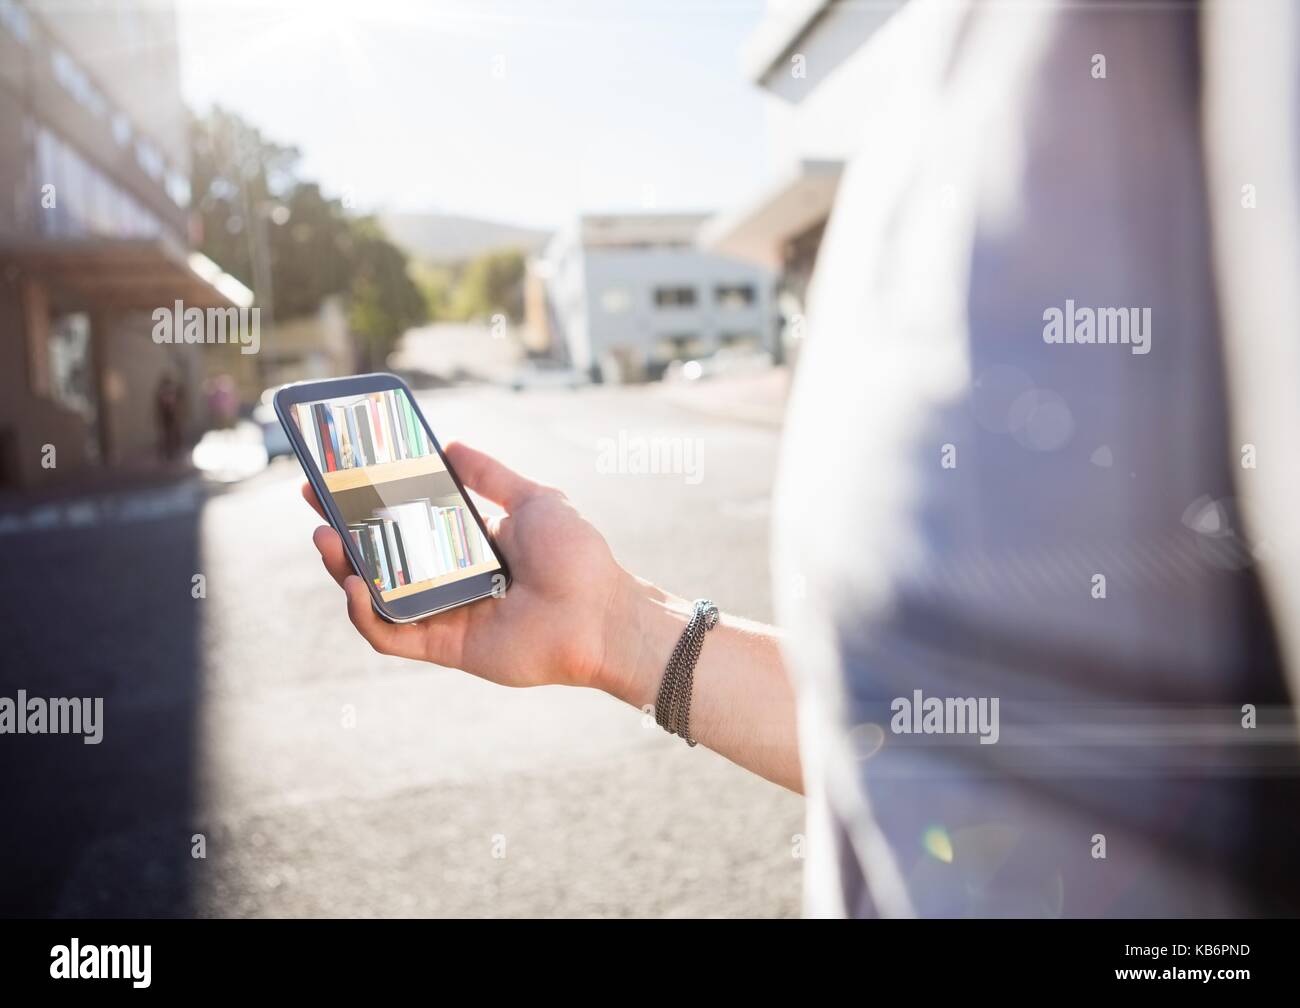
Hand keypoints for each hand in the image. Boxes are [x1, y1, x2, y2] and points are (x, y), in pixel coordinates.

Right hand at [302, 442, 629, 689]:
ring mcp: (443, 612)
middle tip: (315, 503)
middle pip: (380, 556)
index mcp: (468, 543)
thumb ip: (490, 476)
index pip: (406, 520)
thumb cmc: (577, 556)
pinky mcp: (442, 646)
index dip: (369, 501)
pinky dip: (365, 613)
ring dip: (344, 568)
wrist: (601, 614)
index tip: (336, 476)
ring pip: (375, 595)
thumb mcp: (533, 500)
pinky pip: (390, 633)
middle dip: (342, 531)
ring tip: (327, 539)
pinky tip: (356, 584)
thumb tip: (451, 445)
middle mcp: (450, 577)